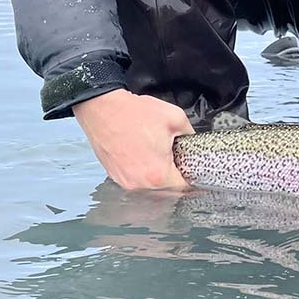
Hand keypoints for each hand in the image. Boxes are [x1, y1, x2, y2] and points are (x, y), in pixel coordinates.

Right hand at [74, 89, 194, 189]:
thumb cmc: (135, 114)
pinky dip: (142, 170)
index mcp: (157, 174)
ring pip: (149, 185)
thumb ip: (190, 134)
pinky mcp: (114, 175)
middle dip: (174, 175)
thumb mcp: (176, 118)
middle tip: (177, 157)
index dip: (192, 179)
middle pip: (165, 189)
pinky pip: (135, 179)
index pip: (182, 187)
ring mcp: (124, 181)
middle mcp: (139, 183)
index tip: (194, 172)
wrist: (104, 109)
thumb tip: (192, 141)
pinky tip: (144, 153)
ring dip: (157, 173)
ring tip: (158, 152)